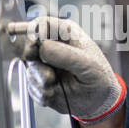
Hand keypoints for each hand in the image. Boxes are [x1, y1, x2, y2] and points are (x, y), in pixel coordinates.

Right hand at [4, 16, 124, 122]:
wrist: (99, 103)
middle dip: (35, 62)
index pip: (41, 24)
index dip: (32, 33)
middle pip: (28, 46)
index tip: (32, 48)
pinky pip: (31, 86)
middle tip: (48, 76)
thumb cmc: (99, 78)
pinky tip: (56, 93)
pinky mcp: (39, 81)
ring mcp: (44, 64)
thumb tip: (41, 47)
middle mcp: (52, 46)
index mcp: (65, 33)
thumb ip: (65, 54)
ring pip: (30, 69)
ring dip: (41, 80)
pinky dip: (42, 93)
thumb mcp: (87, 64)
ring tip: (57, 84)